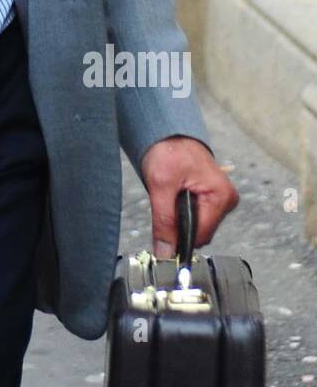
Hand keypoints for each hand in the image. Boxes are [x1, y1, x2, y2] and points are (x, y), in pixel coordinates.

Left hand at [141, 135, 238, 258]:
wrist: (169, 133)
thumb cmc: (169, 150)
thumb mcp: (161, 186)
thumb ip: (164, 221)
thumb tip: (165, 252)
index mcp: (221, 195)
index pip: (200, 235)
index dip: (179, 238)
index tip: (162, 238)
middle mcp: (226, 199)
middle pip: (200, 233)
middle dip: (179, 226)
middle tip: (165, 204)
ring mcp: (220, 199)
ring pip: (197, 227)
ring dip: (180, 219)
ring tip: (170, 197)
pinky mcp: (212, 198)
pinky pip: (197, 217)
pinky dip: (183, 213)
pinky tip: (176, 198)